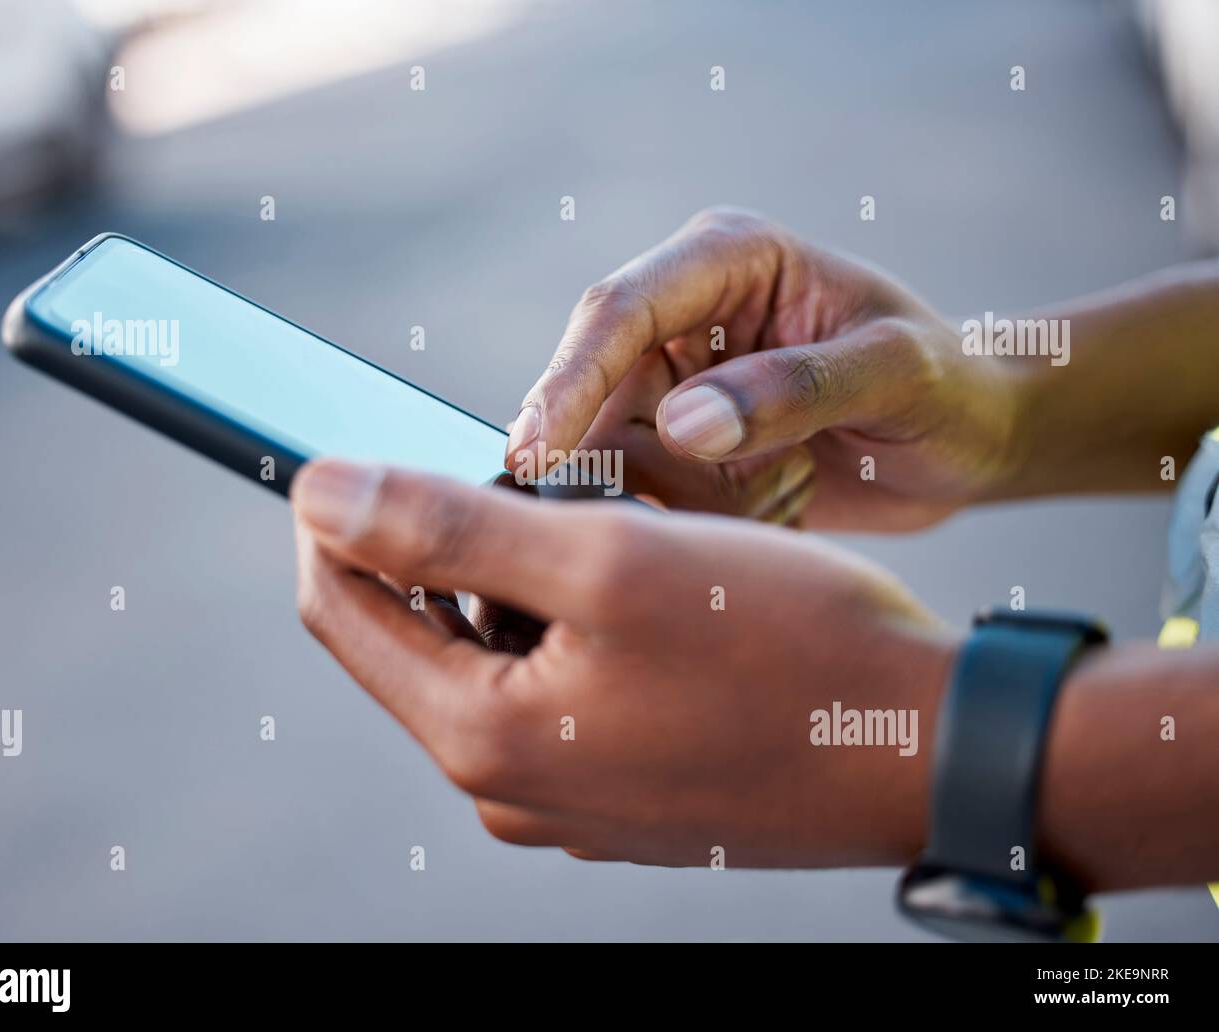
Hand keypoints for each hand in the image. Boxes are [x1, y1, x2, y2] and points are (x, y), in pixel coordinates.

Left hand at [291, 459, 957, 867]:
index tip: (367, 443)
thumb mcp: (606, 560)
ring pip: (495, 661)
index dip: (338, 518)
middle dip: (445, 545)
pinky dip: (572, 630)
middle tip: (527, 477)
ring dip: (518, 583)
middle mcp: (513, 787)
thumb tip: (319, 491)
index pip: (345, 612)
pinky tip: (646, 592)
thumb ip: (446, 525)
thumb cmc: (786, 645)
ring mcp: (572, 799)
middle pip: (421, 637)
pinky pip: (558, 696)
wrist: (933, 748)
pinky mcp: (626, 792)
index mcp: (483, 736)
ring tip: (608, 529)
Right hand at [505, 207, 1021, 529]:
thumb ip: (797, 388)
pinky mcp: (686, 442)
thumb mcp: (897, 375)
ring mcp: (683, 381)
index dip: (569, 381)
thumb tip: (685, 422)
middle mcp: (689, 314)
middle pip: (599, 388)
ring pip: (618, 450)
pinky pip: (652, 489)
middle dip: (618, 456)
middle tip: (662, 506)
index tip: (535, 453)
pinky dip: (693, 516)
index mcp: (730, 260)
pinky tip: (772, 508)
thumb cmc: (950, 387)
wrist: (972, 441)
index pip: (619, 311)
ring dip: (677, 494)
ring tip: (776, 494)